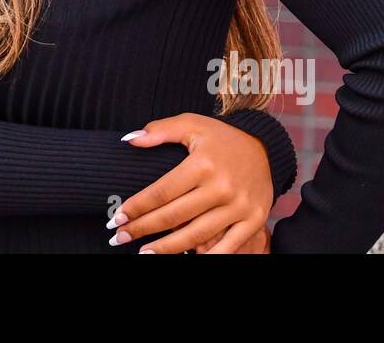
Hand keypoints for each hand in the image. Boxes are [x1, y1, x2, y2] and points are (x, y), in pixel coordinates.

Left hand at [108, 112, 273, 253]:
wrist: (266, 148)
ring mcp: (239, 207)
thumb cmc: (222, 137)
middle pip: (174, 216)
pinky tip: (188, 259)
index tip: (116, 218)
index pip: (161, 192)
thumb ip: (160, 130)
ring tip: (144, 254)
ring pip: (196, 235)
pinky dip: (207, 257)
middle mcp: (221, 187)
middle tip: (120, 238)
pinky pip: (227, 247)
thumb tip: (130, 140)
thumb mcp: (192, 124)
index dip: (136, 207)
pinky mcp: (253, 220)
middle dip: (143, 229)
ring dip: (167, 248)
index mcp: (203, 164)